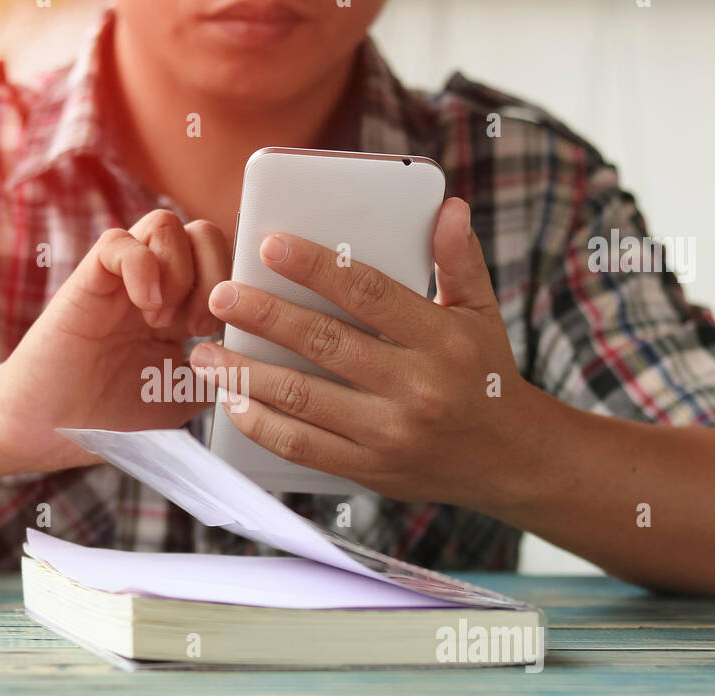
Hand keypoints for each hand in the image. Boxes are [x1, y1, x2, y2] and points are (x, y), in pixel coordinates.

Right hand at [0, 210, 228, 472]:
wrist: (47, 432)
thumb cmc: (108, 418)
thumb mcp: (183, 399)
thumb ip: (219, 371)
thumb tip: (256, 352)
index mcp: (180, 309)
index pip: (225, 261)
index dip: (237, 285)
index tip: (227, 332)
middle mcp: (154, 286)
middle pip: (203, 231)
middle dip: (215, 272)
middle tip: (198, 324)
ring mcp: (120, 281)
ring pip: (165, 224)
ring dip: (179, 270)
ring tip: (163, 320)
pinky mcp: (87, 281)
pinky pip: (118, 241)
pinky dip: (141, 267)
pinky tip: (144, 307)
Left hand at [190, 197, 538, 510]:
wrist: (511, 460)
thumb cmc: (485, 374)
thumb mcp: (481, 313)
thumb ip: (458, 260)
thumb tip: (446, 206)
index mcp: (441, 339)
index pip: (368, 293)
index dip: (315, 267)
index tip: (268, 246)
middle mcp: (415, 388)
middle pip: (324, 344)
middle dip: (264, 317)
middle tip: (220, 295)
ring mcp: (389, 435)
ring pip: (302, 399)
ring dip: (245, 375)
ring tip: (204, 353)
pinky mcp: (369, 470)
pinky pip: (303, 447)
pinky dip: (262, 425)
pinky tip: (233, 402)